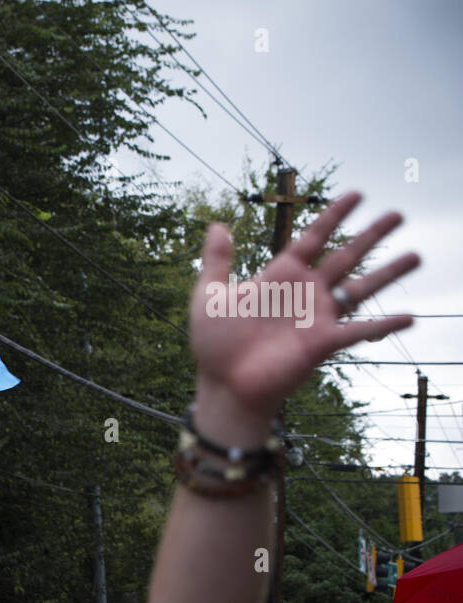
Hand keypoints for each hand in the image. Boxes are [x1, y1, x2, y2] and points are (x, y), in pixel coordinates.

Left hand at [190, 193, 418, 421]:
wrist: (224, 384)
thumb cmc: (215, 343)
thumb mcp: (209, 295)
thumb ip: (216, 261)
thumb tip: (218, 225)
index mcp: (280, 275)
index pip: (314, 237)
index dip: (334, 215)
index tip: (357, 194)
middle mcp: (305, 292)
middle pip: (346, 256)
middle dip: (371, 235)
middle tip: (398, 213)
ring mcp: (317, 317)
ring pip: (361, 288)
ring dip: (388, 272)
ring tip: (417, 255)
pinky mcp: (323, 343)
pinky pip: (359, 331)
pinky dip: (384, 324)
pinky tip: (410, 317)